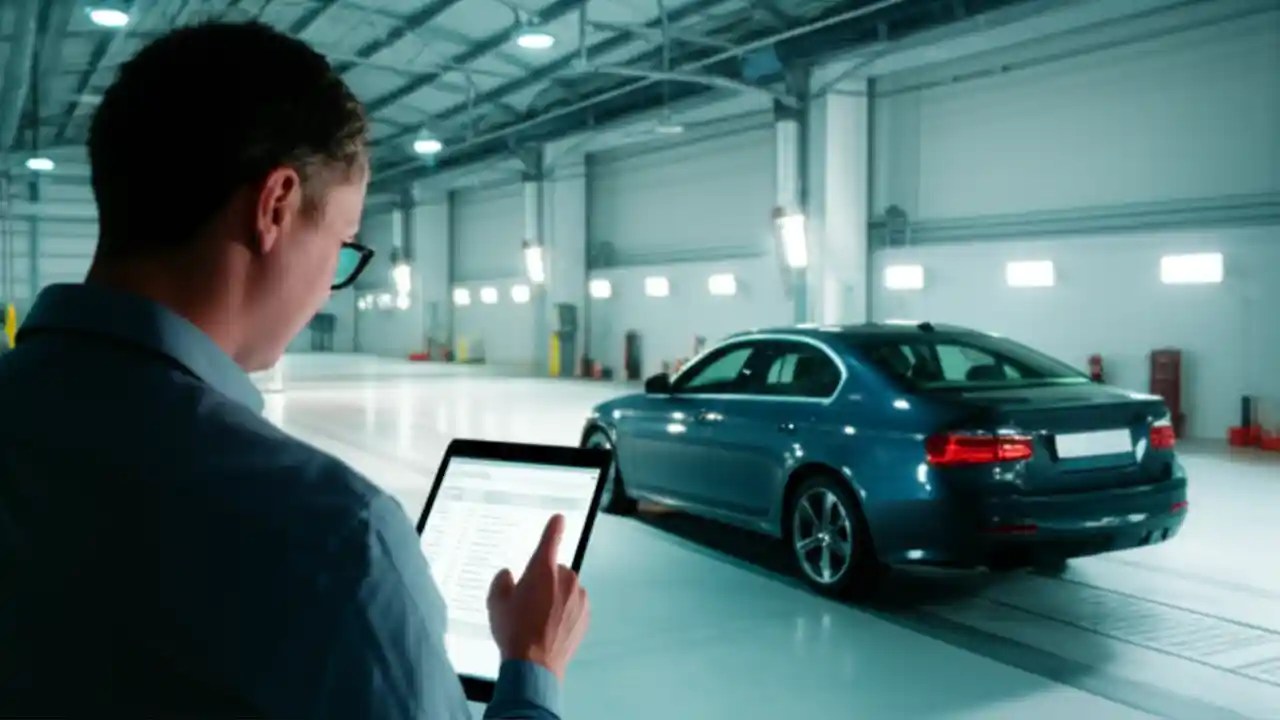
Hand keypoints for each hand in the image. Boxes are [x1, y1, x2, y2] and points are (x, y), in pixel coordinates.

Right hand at [486, 514, 590, 680]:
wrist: (534, 665)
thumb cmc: (514, 632)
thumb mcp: (496, 603)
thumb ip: (501, 581)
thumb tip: (508, 576)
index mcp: (542, 570)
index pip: (550, 540)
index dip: (554, 528)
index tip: (559, 519)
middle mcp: (565, 579)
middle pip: (555, 571)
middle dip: (544, 582)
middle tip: (528, 604)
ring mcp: (579, 597)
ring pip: (565, 589)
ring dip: (556, 598)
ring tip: (538, 621)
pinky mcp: (586, 615)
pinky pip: (575, 606)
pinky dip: (565, 612)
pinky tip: (550, 629)